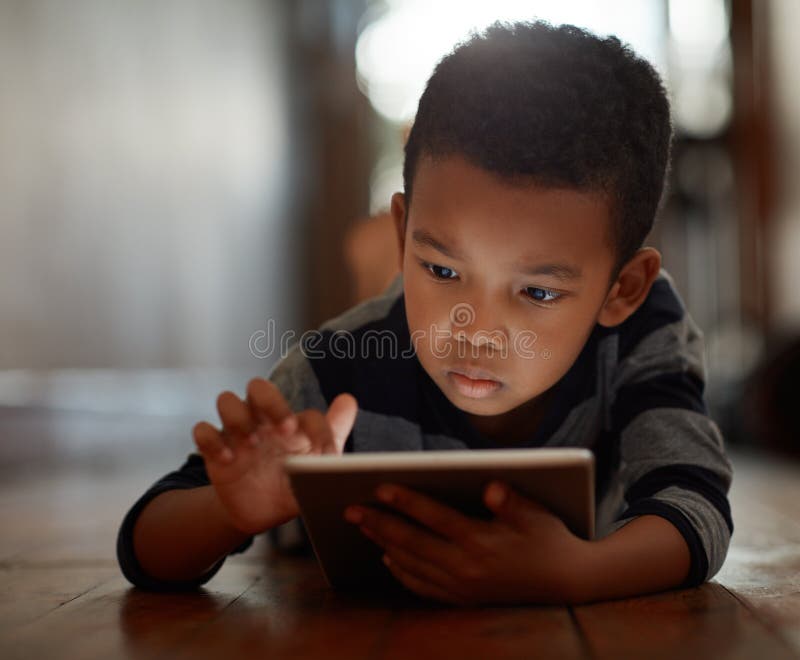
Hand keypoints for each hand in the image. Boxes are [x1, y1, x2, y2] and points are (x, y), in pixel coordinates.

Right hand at [193, 378, 357, 534]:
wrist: (263, 510)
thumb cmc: (294, 478)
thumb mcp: (317, 462)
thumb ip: (333, 431)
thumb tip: (348, 399)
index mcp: (290, 421)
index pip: (303, 410)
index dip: (314, 426)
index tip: (323, 451)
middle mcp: (262, 419)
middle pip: (258, 386)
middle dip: (271, 402)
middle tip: (285, 429)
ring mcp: (237, 432)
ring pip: (227, 400)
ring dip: (239, 417)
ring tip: (252, 443)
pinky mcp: (215, 450)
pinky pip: (203, 431)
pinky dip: (212, 441)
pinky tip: (229, 460)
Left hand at [344, 482, 588, 605]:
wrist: (567, 582)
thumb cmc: (550, 539)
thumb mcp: (536, 515)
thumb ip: (510, 500)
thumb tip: (489, 486)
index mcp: (481, 541)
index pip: (434, 517)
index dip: (405, 501)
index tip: (379, 486)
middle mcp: (466, 566)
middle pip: (412, 542)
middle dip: (378, 523)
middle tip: (350, 509)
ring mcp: (462, 586)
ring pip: (412, 564)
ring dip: (384, 544)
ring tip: (362, 527)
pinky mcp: (463, 598)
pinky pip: (423, 586)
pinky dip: (402, 572)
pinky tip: (389, 558)